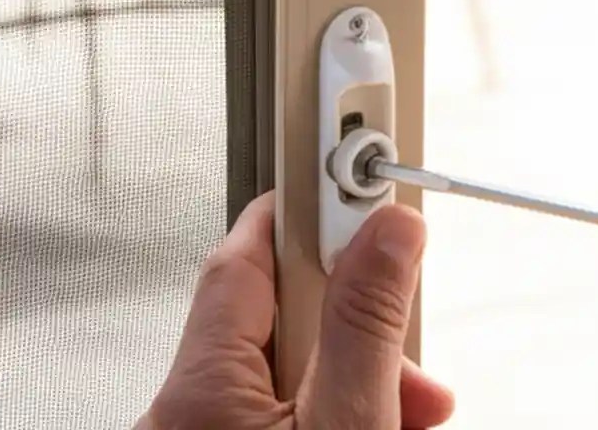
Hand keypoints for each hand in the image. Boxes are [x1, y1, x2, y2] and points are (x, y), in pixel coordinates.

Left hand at [136, 191, 453, 429]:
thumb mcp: (346, 423)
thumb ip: (365, 329)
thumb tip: (389, 233)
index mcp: (200, 390)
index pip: (243, 256)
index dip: (304, 215)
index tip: (356, 190)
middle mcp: (186, 411)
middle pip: (277, 314)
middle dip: (353, 314)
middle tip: (407, 325)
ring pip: (288, 366)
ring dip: (357, 368)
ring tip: (411, 403)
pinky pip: (283, 407)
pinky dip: (334, 403)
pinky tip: (383, 417)